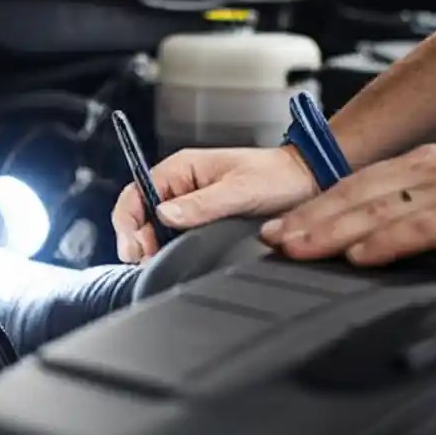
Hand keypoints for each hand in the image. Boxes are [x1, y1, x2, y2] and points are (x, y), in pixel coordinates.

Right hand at [112, 146, 316, 262]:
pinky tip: (174, 262)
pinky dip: (169, 250)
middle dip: (137, 240)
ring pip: (155, 230)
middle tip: (146, 263)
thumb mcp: (239, 190)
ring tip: (159, 265)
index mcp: (181, 169)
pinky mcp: (202, 221)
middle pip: (140, 215)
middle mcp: (180, 186)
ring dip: (153, 248)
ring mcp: (190, 205)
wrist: (306, 182)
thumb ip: (202, 203)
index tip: (134, 248)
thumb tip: (163, 214)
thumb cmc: (277, 176)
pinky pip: (175, 237)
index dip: (128, 222)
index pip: (136, 193)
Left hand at [260, 143, 435, 265]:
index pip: (356, 184)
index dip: (315, 206)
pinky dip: (386, 242)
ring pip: (376, 208)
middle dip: (307, 218)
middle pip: (354, 194)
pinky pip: (421, 227)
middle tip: (269, 239)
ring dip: (330, 230)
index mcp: (428, 164)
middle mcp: (433, 169)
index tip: (281, 226)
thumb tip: (385, 235)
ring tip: (295, 249)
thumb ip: (426, 209)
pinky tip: (361, 257)